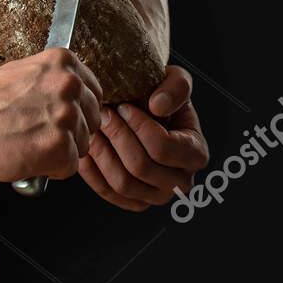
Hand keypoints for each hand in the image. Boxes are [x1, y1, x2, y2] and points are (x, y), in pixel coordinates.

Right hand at [0, 47, 103, 183]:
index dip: (78, 111)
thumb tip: (72, 91)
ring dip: (60, 152)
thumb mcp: (23, 72)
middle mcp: (70, 85)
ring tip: (30, 144)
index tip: (60, 118)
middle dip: (72, 133)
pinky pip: (69, 167)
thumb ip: (53, 78)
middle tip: (40, 134)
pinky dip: (51, 170)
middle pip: (93, 120)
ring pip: (82, 146)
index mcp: (63, 62)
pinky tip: (29, 157)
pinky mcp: (61, 147)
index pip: (94, 93)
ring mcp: (67, 116)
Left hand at [76, 64, 208, 210]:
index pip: (164, 148)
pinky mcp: (132, 202)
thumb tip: (158, 106)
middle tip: (102, 114)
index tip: (123, 107)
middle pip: (141, 167)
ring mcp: (156, 196)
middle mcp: (180, 181)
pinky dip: (92, 170)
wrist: (144, 111)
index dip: (139, 127)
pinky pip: (106, 192)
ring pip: (123, 183)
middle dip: (117, 136)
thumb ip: (176, 86)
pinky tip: (87, 146)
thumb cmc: (160, 97)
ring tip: (93, 128)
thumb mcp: (175, 80)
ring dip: (102, 153)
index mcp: (196, 153)